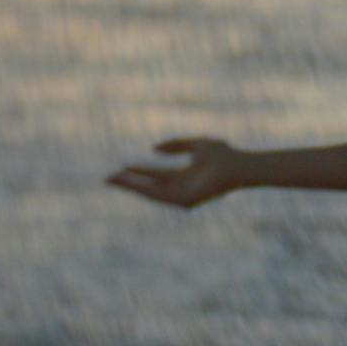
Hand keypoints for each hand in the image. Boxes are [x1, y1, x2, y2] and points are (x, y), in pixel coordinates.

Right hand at [110, 137, 241, 208]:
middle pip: (150, 187)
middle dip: (130, 183)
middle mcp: (182, 188)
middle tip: (108, 179)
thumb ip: (177, 144)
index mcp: (185, 176)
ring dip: (132, 186)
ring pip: (151, 192)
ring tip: (114, 179)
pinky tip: (131, 183)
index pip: (157, 176)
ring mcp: (182, 196)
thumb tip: (154, 148)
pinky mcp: (183, 201)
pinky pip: (159, 196)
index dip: (139, 172)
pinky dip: (143, 189)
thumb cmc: (224, 155)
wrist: (238, 166)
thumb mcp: (196, 144)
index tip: (123, 167)